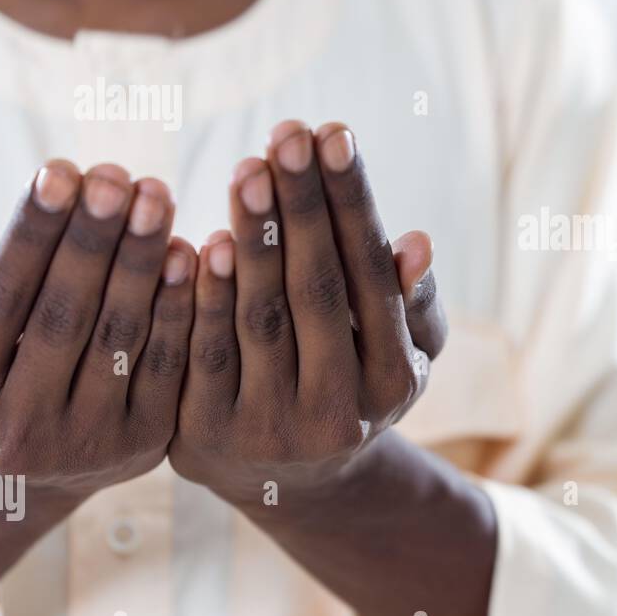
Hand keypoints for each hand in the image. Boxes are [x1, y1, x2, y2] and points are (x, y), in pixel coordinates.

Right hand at [0, 163, 196, 498]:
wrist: (40, 471)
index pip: (1, 299)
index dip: (32, 233)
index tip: (59, 171)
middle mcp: (20, 430)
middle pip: (64, 313)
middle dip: (93, 238)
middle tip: (116, 175)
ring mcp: (88, 442)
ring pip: (120, 334)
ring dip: (142, 258)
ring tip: (155, 196)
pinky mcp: (147, 442)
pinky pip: (169, 360)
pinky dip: (180, 303)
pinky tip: (190, 251)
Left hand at [168, 120, 447, 504]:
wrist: (289, 483)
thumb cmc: (354, 387)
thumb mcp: (400, 355)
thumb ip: (411, 302)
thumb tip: (415, 242)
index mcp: (393, 382)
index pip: (370, 275)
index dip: (351, 203)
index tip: (335, 134)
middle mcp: (338, 413)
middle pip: (318, 290)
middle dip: (301, 205)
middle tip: (286, 132)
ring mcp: (269, 429)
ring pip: (260, 318)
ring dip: (252, 237)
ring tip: (249, 167)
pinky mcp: (203, 438)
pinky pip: (201, 352)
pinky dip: (202, 295)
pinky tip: (203, 239)